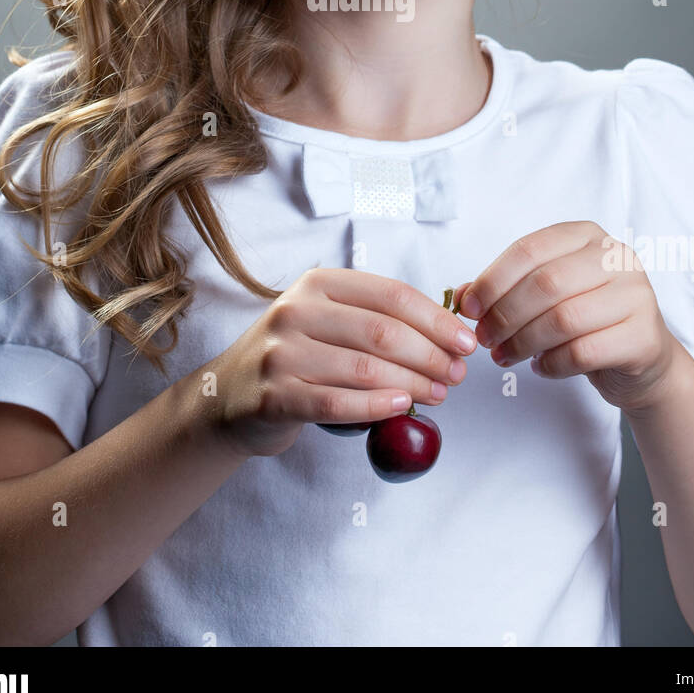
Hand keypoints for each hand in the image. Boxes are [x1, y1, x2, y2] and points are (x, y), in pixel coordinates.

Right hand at [205, 266, 476, 458]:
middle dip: (430, 355)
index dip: (436, 319)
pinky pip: (337, 403)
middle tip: (456, 375)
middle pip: (383, 331)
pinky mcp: (274, 395)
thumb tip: (450, 329)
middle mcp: (297, 310)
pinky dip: (377, 408)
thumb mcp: (328, 320)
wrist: (228, 397)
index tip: (465, 341)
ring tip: (438, 395)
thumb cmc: (297, 356)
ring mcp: (282, 352)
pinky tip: (402, 409)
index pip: (390, 294)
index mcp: (318, 283)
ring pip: (365, 369)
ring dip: (413, 385)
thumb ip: (377, 318)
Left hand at [451, 221, 680, 412]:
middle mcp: (617, 258)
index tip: (470, 308)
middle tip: (485, 339)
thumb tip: (461, 297)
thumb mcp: (548, 295)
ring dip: (524, 342)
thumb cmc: (589, 319)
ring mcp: (636, 295)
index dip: (493, 280)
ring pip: (564, 319)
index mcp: (588, 236)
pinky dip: (552, 363)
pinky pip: (583, 352)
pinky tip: (540, 367)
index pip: (531, 249)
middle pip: (546, 283)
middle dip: (505, 315)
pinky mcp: (643, 337)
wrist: (643, 358)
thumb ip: (506, 289)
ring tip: (505, 356)